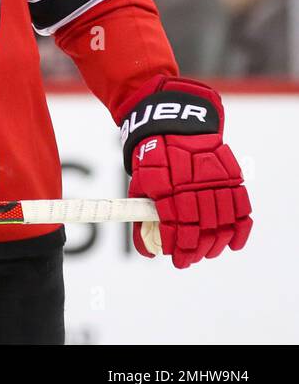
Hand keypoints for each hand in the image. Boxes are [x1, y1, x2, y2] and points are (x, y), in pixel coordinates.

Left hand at [119, 75, 251, 267]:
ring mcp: (215, 179)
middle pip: (200, 227)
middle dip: (195, 250)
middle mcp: (192, 183)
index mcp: (165, 184)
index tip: (176, 259)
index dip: (177, 246)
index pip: (175, 224)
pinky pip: (241, 208)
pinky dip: (240, 229)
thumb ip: (143, 214)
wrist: (174, 123)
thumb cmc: (153, 157)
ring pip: (222, 221)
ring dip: (215, 243)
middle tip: (189, 260)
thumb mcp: (141, 181)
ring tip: (207, 254)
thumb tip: (146, 250)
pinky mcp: (231, 176)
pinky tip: (233, 244)